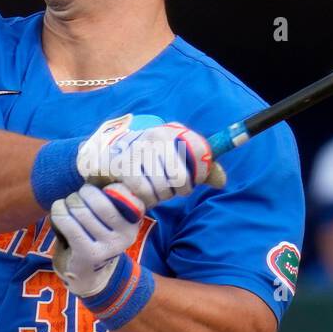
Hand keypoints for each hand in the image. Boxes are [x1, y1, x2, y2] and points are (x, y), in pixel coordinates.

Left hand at [49, 183, 145, 296]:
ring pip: (80, 210)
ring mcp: (109, 246)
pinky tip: (58, 212)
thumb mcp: (109, 215)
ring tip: (66, 207)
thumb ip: (108, 194)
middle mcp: (127, 234)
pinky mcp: (89, 254)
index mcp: (135, 219)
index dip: (102, 184)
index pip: (122, 190)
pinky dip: (58, 212)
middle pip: (98, 200)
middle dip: (81, 194)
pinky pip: (68, 223)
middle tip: (76, 198)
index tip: (92, 189)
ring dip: (67, 203)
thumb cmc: (95, 233)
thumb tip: (96, 164)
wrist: (89, 273)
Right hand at [76, 114, 224, 208]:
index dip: (200, 172)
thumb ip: (202, 169)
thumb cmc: (151, 160)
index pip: (200, 151)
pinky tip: (145, 195)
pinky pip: (144, 192)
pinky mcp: (123, 166)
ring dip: (162, 196)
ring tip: (157, 191)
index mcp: (174, 131)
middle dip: (179, 190)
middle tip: (172, 189)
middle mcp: (156, 137)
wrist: (111, 155)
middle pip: (181, 177)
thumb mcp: (177, 158)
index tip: (193, 179)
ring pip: (163, 187)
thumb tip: (221, 181)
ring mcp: (139, 150)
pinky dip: (147, 200)